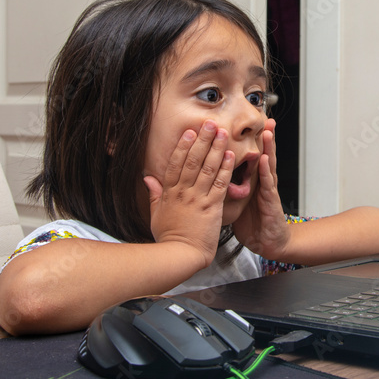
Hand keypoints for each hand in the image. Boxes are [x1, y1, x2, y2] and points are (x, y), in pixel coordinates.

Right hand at [144, 120, 233, 266]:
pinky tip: (231, 156)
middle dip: (202, 140)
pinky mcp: (212, 207)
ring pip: (208, 168)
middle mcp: (184, 192)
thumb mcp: (155, 214)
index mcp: (170, 192)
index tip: (189, 132)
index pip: (176, 164)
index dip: (183, 146)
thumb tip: (147, 178)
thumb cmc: (169, 238)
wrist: (180, 255)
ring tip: (222, 133)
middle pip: (193, 160)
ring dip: (216, 148)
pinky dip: (226, 169)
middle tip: (210, 123)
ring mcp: (198, 198)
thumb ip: (154, 194)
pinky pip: (220, 184)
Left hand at [233, 118, 291, 259]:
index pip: (249, 157)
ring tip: (267, 131)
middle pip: (262, 155)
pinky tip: (263, 160)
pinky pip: (267, 185)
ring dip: (268, 148)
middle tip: (266, 118)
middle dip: (264, 137)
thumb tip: (212, 179)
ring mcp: (268, 191)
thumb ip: (228, 189)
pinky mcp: (270, 202)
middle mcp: (261, 183)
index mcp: (252, 182)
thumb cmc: (253, 224)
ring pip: (267, 165)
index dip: (246, 142)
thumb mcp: (237, 203)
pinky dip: (265, 171)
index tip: (244, 124)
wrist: (268, 243)